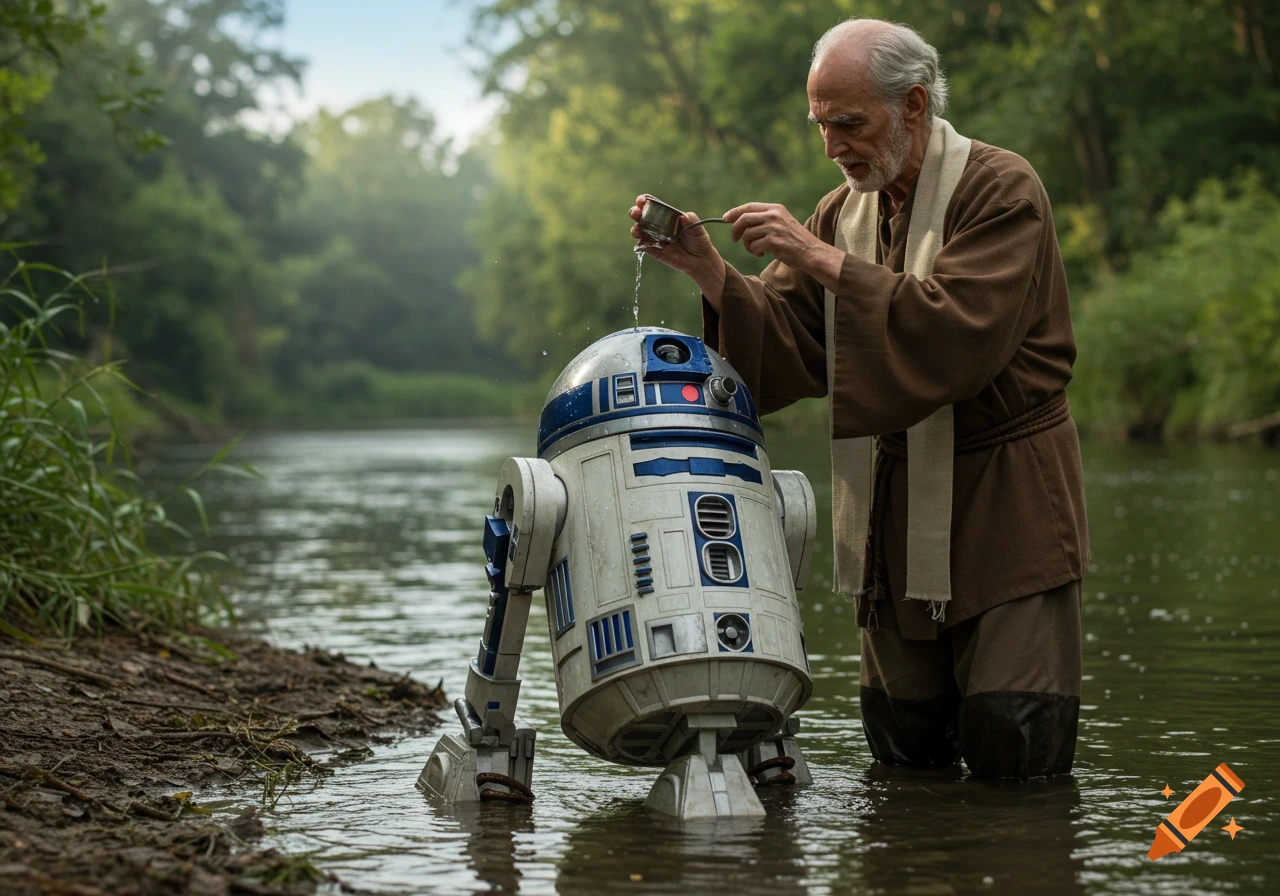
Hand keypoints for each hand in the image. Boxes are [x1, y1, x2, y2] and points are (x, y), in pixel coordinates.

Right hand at [629, 195, 725, 303]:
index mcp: (665, 215)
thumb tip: (683, 217)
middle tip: (635, 213)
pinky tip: (644, 244)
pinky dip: (641, 244)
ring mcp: (653, 237)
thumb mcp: (697, 227)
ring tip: (637, 231)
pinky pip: (642, 246)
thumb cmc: (698, 239)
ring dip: (635, 229)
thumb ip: (691, 219)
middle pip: (640, 216)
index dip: (644, 201)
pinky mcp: (653, 250)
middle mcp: (656, 225)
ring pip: (639, 231)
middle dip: (635, 212)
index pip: (651, 204)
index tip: (642, 201)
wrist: (699, 259)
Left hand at [724, 201, 843, 291]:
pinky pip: (754, 246)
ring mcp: (774, 228)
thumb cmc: (794, 241)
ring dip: (748, 245)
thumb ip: (764, 219)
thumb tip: (739, 221)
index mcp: (776, 208)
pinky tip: (763, 254)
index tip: (725, 218)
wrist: (811, 252)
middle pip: (744, 219)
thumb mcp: (781, 223)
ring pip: (747, 234)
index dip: (734, 212)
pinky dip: (755, 252)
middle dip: (735, 230)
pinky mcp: (774, 241)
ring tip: (756, 250)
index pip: (749, 206)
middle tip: (734, 240)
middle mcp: (774, 215)